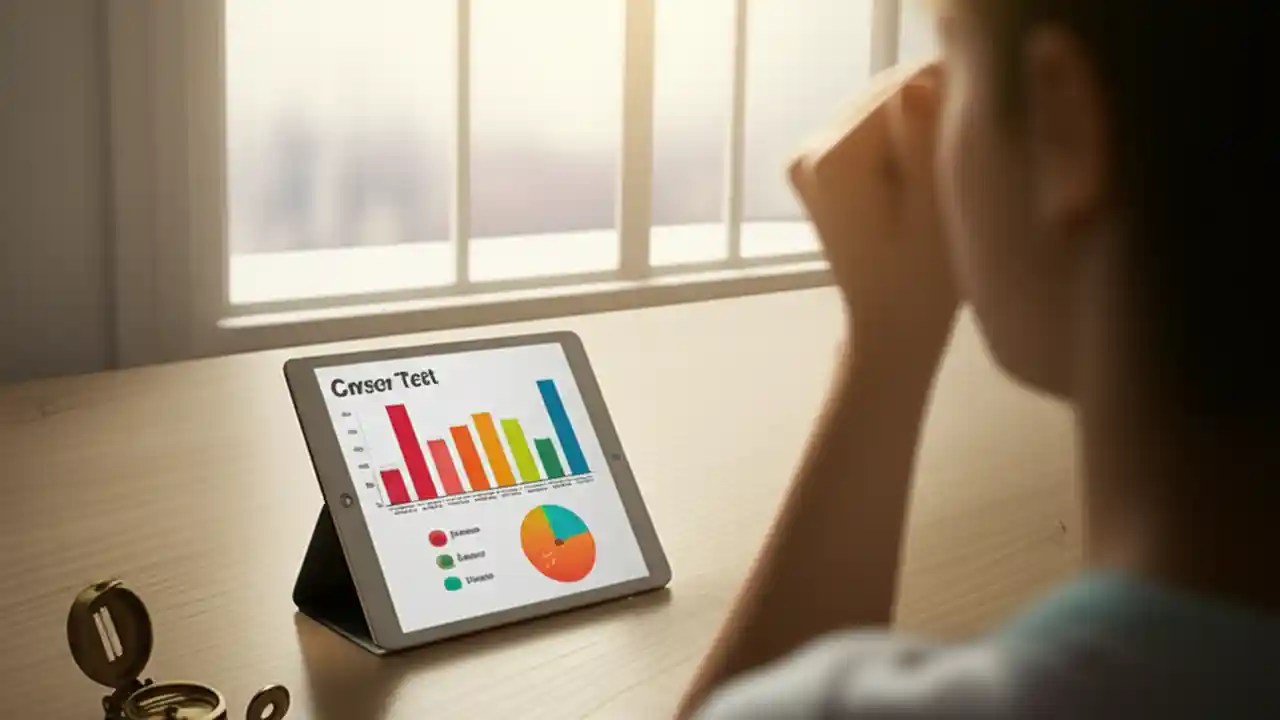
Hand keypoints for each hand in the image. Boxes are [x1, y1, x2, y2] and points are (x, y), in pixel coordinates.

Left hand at [790, 63, 957, 368]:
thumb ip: (925, 141)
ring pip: (884, 107)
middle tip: (960, 168)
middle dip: (931, 115)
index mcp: (831, 157)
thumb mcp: (935, 211)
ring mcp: (808, 155)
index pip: (906, 88)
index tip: (971, 154)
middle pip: (889, 92)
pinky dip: (904, 142)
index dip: (951, 108)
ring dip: (920, 128)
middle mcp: (808, 149)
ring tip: (940, 180)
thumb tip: (919, 82)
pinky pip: (874, 127)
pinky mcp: (819, 164)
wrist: (891, 327)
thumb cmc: (923, 283)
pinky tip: (920, 181)